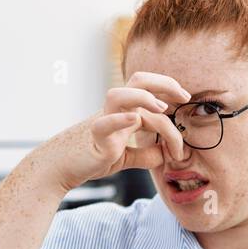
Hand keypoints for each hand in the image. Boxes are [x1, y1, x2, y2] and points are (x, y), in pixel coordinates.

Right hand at [33, 71, 191, 193]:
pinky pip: (106, 124)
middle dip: (163, 83)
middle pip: (138, 81)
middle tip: (184, 96)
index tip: (186, 99)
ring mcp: (104, 121)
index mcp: (124, 112)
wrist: (61, 167)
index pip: (149, 89)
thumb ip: (143, 155)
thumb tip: (163, 155)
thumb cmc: (91, 158)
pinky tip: (135, 120)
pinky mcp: (95, 138)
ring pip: (121, 95)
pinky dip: (120, 120)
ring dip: (144, 97)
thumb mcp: (123, 157)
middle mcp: (115, 110)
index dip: (169, 89)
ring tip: (163, 108)